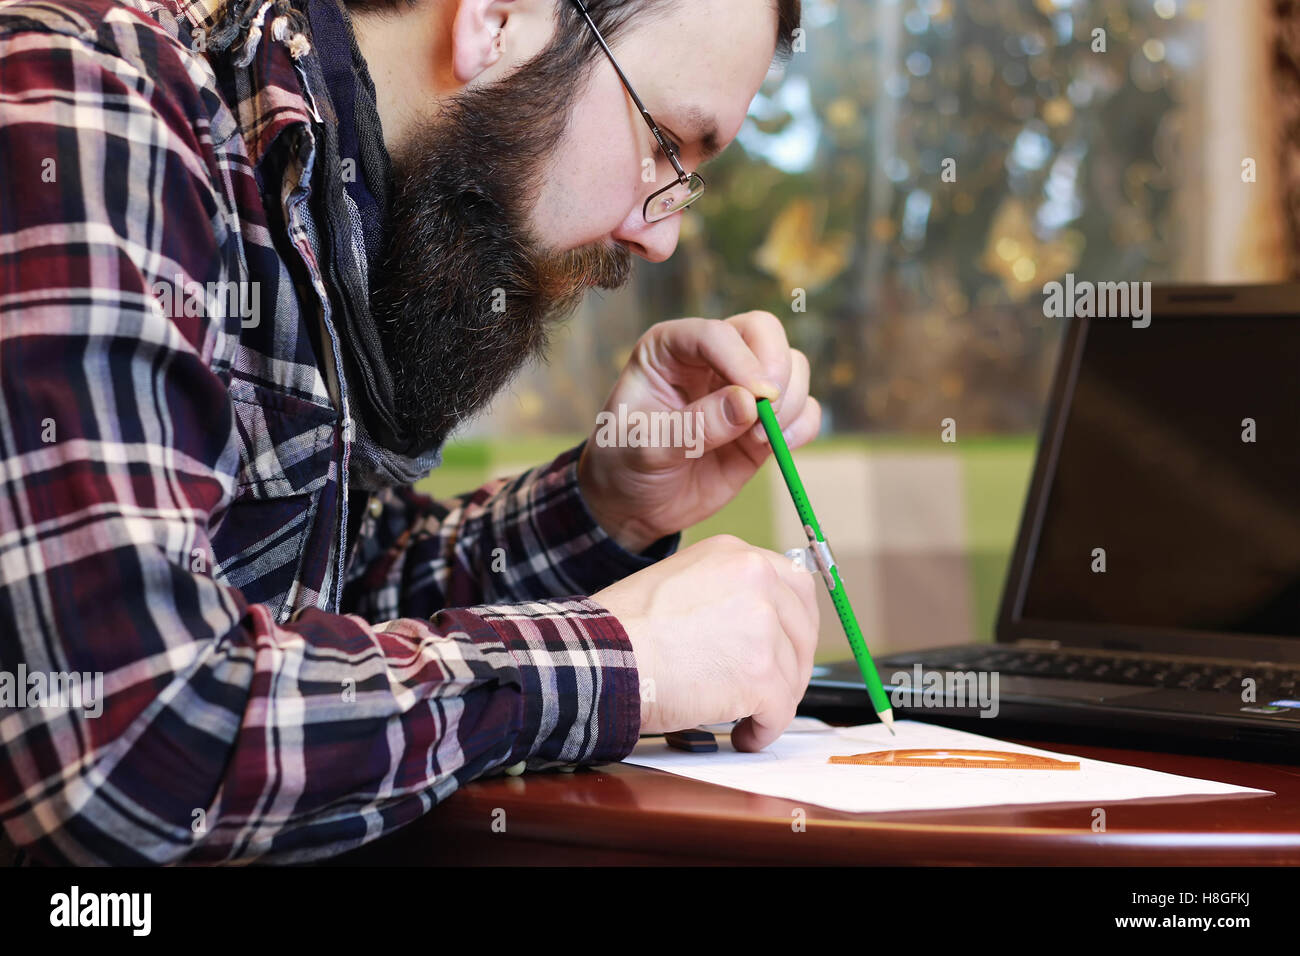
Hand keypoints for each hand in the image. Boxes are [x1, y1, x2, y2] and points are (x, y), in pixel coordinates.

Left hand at [578, 312, 820, 552]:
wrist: (634, 504)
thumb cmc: (625, 465)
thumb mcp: (646, 448)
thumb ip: (694, 426)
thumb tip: (748, 404)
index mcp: (670, 348)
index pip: (716, 335)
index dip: (741, 362)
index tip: (757, 399)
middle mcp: (710, 357)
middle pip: (764, 332)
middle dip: (776, 370)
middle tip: (768, 413)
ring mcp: (741, 387)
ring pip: (791, 366)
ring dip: (789, 402)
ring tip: (759, 440)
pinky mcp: (763, 421)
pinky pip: (802, 408)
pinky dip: (801, 425)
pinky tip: (778, 446)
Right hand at [592, 534, 819, 751]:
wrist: (603, 657)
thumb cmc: (623, 629)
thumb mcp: (680, 583)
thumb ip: (725, 594)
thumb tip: (755, 627)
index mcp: (735, 554)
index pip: (795, 586)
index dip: (794, 627)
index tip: (787, 650)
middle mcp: (757, 579)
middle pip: (803, 630)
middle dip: (792, 666)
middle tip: (772, 690)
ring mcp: (763, 626)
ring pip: (792, 675)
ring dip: (772, 702)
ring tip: (744, 718)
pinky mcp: (762, 673)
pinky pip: (780, 711)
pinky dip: (765, 729)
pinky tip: (745, 735)